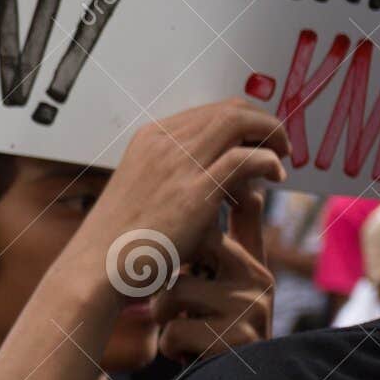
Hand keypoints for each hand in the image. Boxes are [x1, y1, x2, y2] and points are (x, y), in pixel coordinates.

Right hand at [70, 99, 288, 284]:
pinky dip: (268, 161)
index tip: (258, 143)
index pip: (210, 111)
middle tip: (279, 148)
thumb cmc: (122, 243)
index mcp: (149, 138)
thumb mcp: (147, 195)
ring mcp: (178, 163)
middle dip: (262, 122)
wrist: (97, 269)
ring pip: (238, 122)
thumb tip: (224, 180)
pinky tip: (275, 177)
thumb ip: (179, 178)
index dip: (243, 123)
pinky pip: (245, 158)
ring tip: (282, 158)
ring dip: (271, 134)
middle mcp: (163, 141)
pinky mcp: (195, 191)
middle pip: (229, 110)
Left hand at [154, 191, 275, 361]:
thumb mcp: (232, 285)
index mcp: (253, 265)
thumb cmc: (223, 333)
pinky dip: (171, 347)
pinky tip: (191, 356)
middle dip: (168, 279)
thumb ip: (240, 240)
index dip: (195, 221)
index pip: (221, 224)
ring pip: (173, 292)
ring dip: (166, 319)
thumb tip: (249, 189)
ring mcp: (250, 309)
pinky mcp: (237, 339)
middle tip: (178, 306)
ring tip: (186, 333)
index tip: (181, 218)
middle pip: (187, 248)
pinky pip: (175, 330)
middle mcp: (259, 281)